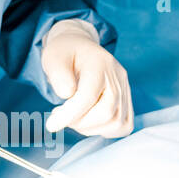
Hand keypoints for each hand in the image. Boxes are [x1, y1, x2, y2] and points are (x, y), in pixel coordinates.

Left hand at [41, 19, 132, 137]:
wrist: (79, 46)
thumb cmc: (64, 53)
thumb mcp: (53, 57)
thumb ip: (58, 75)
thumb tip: (67, 94)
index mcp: (99, 63)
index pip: (88, 95)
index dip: (70, 114)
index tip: (51, 125)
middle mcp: (117, 76)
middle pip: (106, 112)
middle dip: (79, 122)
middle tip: (61, 116)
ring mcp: (125, 89)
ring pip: (117, 122)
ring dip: (90, 128)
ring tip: (72, 117)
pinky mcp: (126, 100)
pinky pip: (124, 125)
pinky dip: (105, 130)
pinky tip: (88, 122)